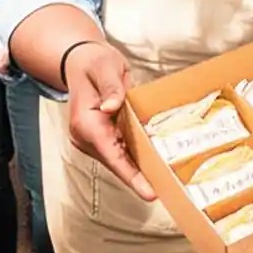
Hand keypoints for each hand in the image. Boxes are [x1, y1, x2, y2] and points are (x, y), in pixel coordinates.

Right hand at [65, 42, 155, 200]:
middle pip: (118, 163)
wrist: (82, 61)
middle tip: (170, 189)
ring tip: (168, 181)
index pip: (111, 155)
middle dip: (141, 177)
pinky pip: (122, 150)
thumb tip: (111, 106)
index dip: (131, 175)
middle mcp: (86, 137)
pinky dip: (138, 157)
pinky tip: (157, 162)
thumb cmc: (94, 63)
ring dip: (141, 169)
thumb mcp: (105, 68)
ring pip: (121, 159)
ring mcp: (93, 139)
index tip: (149, 192)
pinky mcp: (102, 137)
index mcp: (86, 123)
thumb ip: (111, 87)